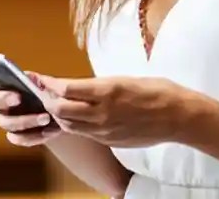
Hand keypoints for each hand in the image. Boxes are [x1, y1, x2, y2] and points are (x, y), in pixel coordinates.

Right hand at [0, 65, 60, 146]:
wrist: (65, 118)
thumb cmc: (54, 96)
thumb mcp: (50, 85)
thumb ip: (40, 82)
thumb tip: (28, 78)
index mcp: (6, 82)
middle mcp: (1, 101)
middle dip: (1, 99)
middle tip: (18, 97)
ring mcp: (8, 120)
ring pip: (4, 122)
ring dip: (25, 120)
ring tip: (45, 117)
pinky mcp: (17, 136)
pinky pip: (17, 139)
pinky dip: (34, 135)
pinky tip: (49, 130)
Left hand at [35, 74, 197, 147]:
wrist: (178, 116)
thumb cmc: (155, 90)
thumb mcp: (123, 79)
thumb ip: (97, 86)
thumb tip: (74, 87)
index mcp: (106, 91)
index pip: (65, 89)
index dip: (48, 83)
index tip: (40, 77)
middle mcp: (102, 113)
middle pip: (60, 110)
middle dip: (47, 100)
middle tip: (44, 91)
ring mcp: (105, 130)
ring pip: (68, 125)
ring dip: (59, 114)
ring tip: (56, 103)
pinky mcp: (110, 141)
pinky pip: (84, 133)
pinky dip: (74, 124)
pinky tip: (75, 115)